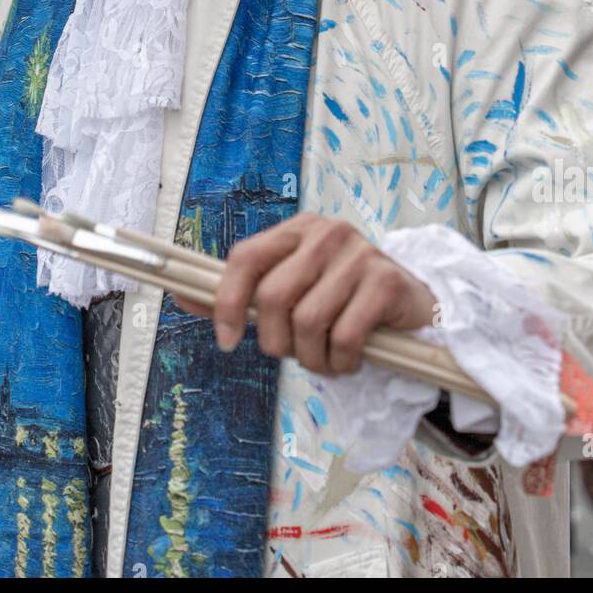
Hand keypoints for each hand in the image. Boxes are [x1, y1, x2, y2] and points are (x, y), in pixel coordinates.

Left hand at [173, 214, 437, 376]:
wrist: (413, 305)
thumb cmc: (341, 300)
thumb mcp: (292, 290)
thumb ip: (240, 294)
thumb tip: (179, 293)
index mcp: (297, 230)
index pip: (245, 257)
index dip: (226, 302)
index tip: (226, 341)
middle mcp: (326, 233)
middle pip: (274, 297)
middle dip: (276, 341)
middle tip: (294, 353)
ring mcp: (359, 253)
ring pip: (308, 322)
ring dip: (312, 358)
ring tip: (325, 359)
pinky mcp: (386, 281)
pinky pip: (344, 336)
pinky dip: (341, 362)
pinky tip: (349, 359)